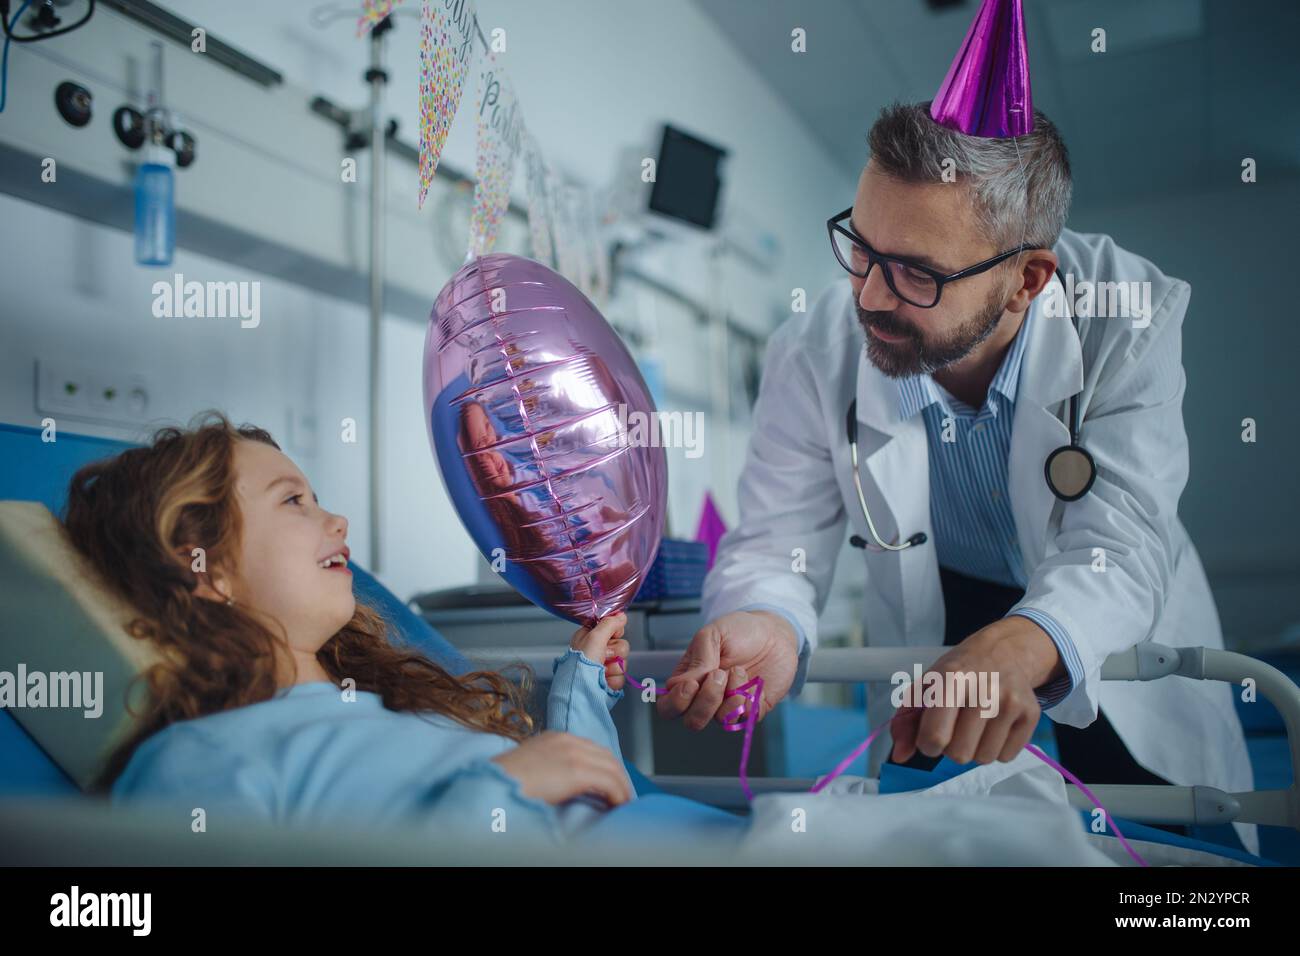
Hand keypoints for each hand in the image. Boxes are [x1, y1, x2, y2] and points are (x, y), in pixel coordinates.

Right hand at [492, 731, 632, 805]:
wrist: (491, 786)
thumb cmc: (502, 783)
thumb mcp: (530, 768)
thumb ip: (550, 770)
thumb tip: (562, 785)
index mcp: (554, 738)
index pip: (591, 749)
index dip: (604, 767)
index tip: (609, 784)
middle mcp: (567, 740)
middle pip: (606, 756)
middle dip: (618, 777)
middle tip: (622, 796)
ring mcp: (572, 753)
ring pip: (612, 768)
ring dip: (621, 787)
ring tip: (623, 804)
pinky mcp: (576, 770)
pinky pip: (609, 782)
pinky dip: (618, 795)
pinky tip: (618, 806)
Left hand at [569, 612, 629, 690]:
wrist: (581, 690)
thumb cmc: (581, 663)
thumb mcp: (594, 637)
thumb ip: (609, 624)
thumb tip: (621, 615)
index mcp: (590, 638)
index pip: (612, 629)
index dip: (615, 632)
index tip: (614, 635)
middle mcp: (597, 651)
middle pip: (621, 645)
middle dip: (615, 652)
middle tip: (603, 655)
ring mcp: (604, 667)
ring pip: (623, 661)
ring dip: (614, 667)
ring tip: (601, 670)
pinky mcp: (610, 681)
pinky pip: (622, 676)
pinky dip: (614, 679)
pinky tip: (604, 680)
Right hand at [656, 609, 798, 730]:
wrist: (774, 633)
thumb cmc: (740, 631)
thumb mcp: (713, 635)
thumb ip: (697, 660)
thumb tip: (681, 684)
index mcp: (688, 680)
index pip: (668, 706)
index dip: (677, 702)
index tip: (692, 684)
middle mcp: (706, 698)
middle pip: (692, 721)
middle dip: (706, 701)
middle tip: (720, 675)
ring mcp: (728, 705)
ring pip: (720, 720)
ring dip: (731, 696)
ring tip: (741, 672)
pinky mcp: (752, 709)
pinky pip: (746, 717)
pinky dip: (751, 699)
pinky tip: (755, 681)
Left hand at [890, 617, 1062, 764]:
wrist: (1002, 652)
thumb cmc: (958, 672)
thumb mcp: (925, 687)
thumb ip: (905, 722)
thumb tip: (899, 756)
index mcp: (952, 679)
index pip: (935, 736)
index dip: (927, 745)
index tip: (930, 736)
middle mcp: (985, 690)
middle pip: (960, 754)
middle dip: (952, 748)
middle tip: (955, 727)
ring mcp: (1011, 702)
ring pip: (984, 758)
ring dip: (975, 749)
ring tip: (975, 724)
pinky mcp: (1031, 714)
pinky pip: (1006, 757)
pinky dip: (997, 748)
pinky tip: (994, 725)